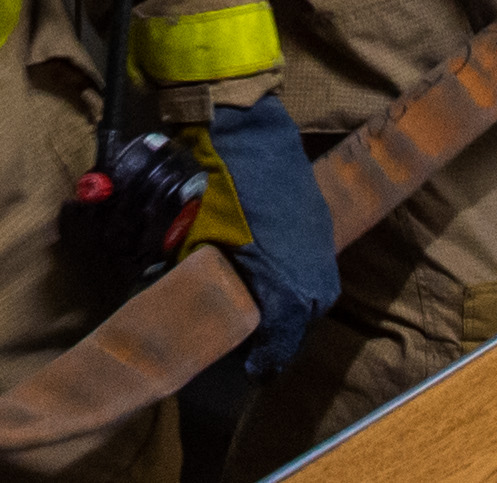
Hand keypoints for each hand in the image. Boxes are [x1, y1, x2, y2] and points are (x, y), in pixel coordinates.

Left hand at [180, 93, 339, 377]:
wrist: (244, 127)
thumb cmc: (214, 188)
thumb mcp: (195, 242)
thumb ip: (194, 282)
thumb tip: (175, 308)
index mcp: (287, 290)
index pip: (279, 347)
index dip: (260, 363)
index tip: (244, 369)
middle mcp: (314, 275)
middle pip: (298, 323)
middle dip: (273, 335)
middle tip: (245, 338)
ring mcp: (321, 246)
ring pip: (309, 294)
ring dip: (285, 304)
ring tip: (257, 305)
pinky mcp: (318, 222)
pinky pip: (310, 265)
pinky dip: (291, 275)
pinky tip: (266, 270)